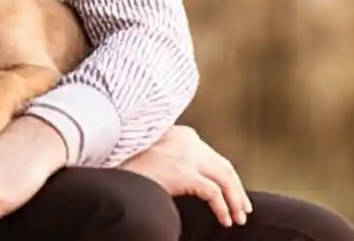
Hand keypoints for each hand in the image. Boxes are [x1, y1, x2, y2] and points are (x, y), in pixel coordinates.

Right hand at [120, 125, 251, 227]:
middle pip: (223, 165)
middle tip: (244, 208)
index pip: (211, 154)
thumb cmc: (127, 166)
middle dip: (236, 189)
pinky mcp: (183, 172)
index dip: (224, 175)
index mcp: (180, 133)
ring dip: (235, 199)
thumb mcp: (153, 155)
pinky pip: (213, 193)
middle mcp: (187, 140)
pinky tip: (224, 220)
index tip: (230, 190)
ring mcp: (185, 155)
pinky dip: (222, 208)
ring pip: (224, 178)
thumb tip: (190, 177)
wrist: (110, 170)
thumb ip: (172, 157)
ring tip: (238, 218)